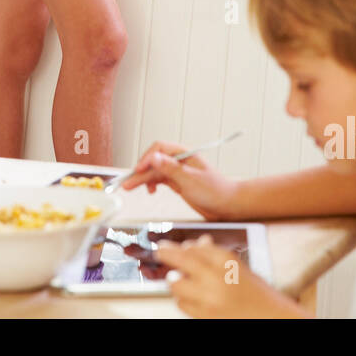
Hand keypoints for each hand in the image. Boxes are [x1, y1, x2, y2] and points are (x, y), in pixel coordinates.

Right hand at [123, 141, 239, 220]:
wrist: (228, 205)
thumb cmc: (216, 191)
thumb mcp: (190, 180)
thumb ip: (170, 169)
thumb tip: (153, 158)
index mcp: (184, 154)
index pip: (159, 150)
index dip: (146, 159)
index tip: (138, 171)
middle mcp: (180, 161)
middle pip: (154, 161)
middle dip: (140, 171)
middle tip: (127, 183)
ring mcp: (178, 172)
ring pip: (155, 171)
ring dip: (143, 179)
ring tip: (131, 188)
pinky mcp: (178, 182)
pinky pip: (160, 179)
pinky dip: (152, 184)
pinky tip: (150, 191)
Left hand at [156, 235, 307, 318]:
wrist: (271, 318)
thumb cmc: (257, 293)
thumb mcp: (238, 268)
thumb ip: (216, 255)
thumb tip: (197, 243)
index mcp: (227, 260)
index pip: (194, 247)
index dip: (179, 246)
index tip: (169, 245)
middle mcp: (217, 276)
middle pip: (181, 259)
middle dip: (166, 253)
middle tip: (158, 250)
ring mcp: (209, 297)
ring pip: (176, 284)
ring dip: (175, 281)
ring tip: (179, 280)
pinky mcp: (205, 316)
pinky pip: (182, 304)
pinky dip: (182, 299)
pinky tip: (190, 297)